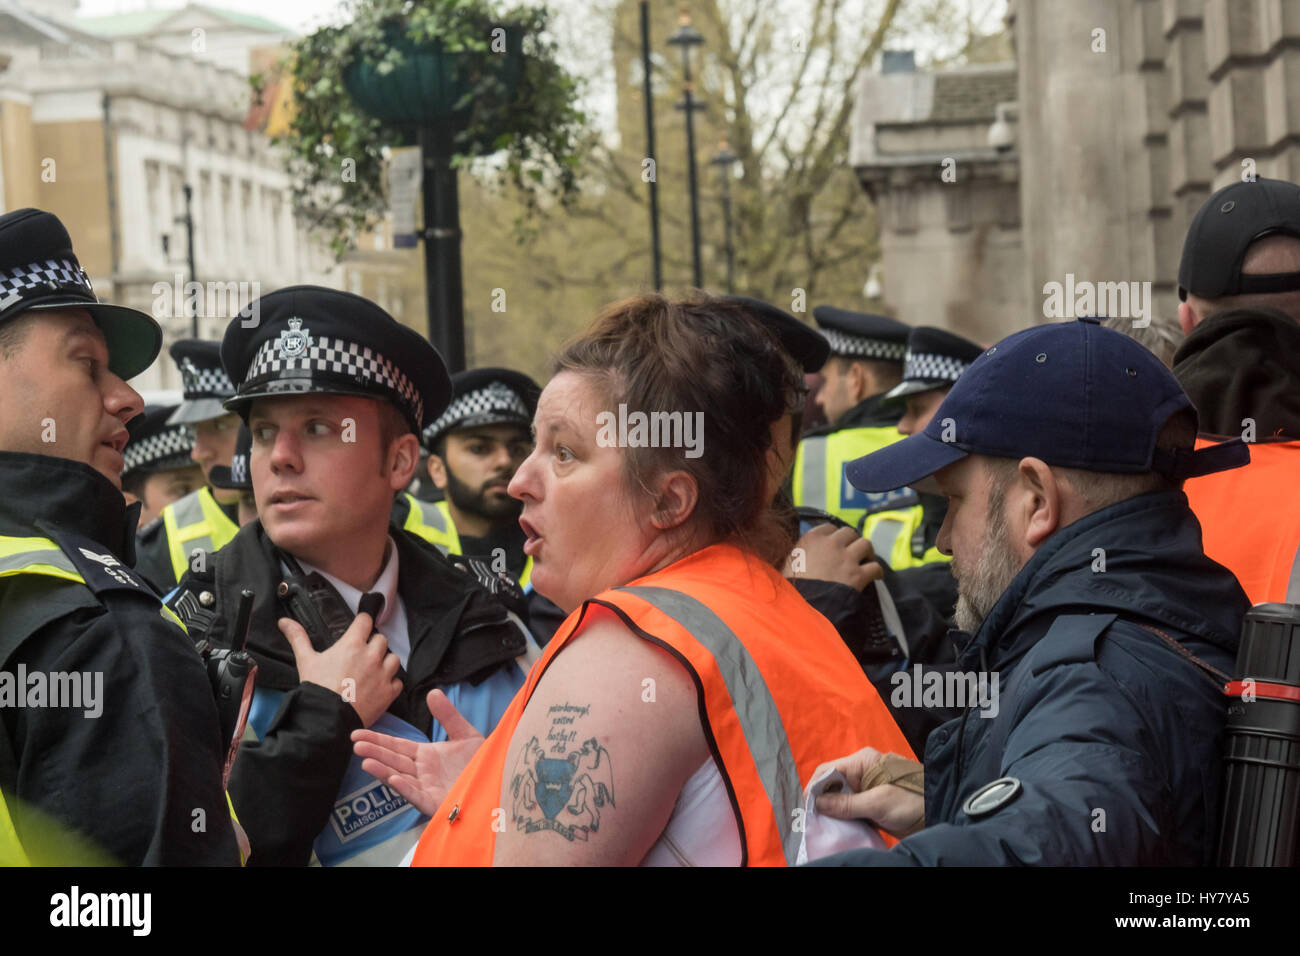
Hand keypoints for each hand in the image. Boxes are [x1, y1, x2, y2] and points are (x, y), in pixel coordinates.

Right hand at [278, 612, 401, 727]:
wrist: (327, 719)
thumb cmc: (316, 689)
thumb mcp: (306, 661)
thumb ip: (298, 638)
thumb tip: (284, 621)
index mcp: (352, 644)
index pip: (366, 621)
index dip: (363, 622)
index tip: (360, 627)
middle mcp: (371, 656)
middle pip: (381, 639)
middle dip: (373, 644)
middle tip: (362, 654)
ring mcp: (382, 674)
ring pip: (393, 658)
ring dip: (385, 662)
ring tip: (373, 669)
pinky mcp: (389, 692)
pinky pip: (398, 681)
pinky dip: (391, 682)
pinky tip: (380, 686)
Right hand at [351, 690, 484, 816]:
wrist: (500, 783)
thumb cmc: (481, 764)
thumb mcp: (465, 735)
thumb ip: (448, 716)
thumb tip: (432, 692)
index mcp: (426, 757)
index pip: (397, 747)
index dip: (378, 740)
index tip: (358, 733)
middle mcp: (423, 773)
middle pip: (394, 761)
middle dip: (374, 752)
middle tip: (355, 743)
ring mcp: (427, 789)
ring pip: (400, 778)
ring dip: (382, 770)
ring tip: (364, 761)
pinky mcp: (436, 803)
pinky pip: (417, 795)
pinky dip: (405, 788)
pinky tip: (392, 779)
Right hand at [786, 523, 883, 591]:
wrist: (802, 607)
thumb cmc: (791, 587)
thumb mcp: (787, 564)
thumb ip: (797, 553)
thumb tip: (799, 554)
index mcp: (812, 539)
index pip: (829, 528)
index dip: (834, 536)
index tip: (836, 543)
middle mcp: (831, 544)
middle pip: (849, 532)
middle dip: (852, 541)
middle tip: (852, 551)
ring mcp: (846, 559)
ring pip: (866, 544)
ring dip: (867, 552)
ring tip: (866, 559)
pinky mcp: (858, 575)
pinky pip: (875, 567)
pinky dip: (877, 571)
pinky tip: (876, 576)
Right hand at [812, 746, 923, 837]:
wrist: (939, 813)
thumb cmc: (911, 801)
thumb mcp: (878, 802)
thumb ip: (847, 804)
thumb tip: (818, 804)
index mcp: (862, 762)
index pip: (828, 770)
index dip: (814, 787)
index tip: (805, 807)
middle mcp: (861, 772)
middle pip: (831, 784)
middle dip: (820, 800)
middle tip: (810, 819)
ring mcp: (866, 789)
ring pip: (838, 798)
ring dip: (830, 811)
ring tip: (819, 825)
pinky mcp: (870, 805)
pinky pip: (849, 809)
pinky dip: (841, 818)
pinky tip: (834, 828)